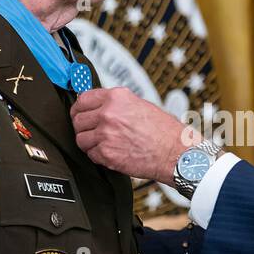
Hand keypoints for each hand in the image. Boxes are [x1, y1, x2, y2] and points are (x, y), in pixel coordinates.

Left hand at [71, 87, 199, 185]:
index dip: (79, 108)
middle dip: (83, 127)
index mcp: (117, 98)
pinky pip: (91, 154)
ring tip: (103, 144)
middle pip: (78, 120)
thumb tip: (99, 107)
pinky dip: (98, 156)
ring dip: (89, 143)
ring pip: (81, 139)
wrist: (176, 153)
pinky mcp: (107, 154)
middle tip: (91, 132)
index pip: (83, 99)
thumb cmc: (165, 132)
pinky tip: (112, 153)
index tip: (80, 113)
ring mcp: (106, 134)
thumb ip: (117, 105)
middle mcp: (109, 114)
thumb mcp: (140, 105)